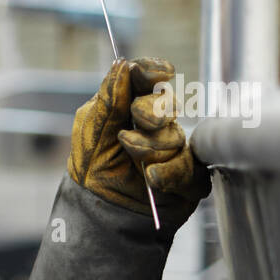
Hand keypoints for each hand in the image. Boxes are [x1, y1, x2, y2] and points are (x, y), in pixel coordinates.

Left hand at [69, 57, 210, 223]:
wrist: (101, 215)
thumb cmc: (92, 172)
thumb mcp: (91, 134)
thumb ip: (108, 101)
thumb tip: (121, 64)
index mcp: (129, 108)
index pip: (147, 79)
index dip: (154, 72)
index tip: (161, 73)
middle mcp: (155, 125)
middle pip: (167, 104)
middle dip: (152, 112)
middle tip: (136, 125)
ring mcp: (173, 150)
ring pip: (176, 136)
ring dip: (151, 148)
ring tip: (132, 160)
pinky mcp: (187, 176)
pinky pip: (188, 167)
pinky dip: (168, 173)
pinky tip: (151, 179)